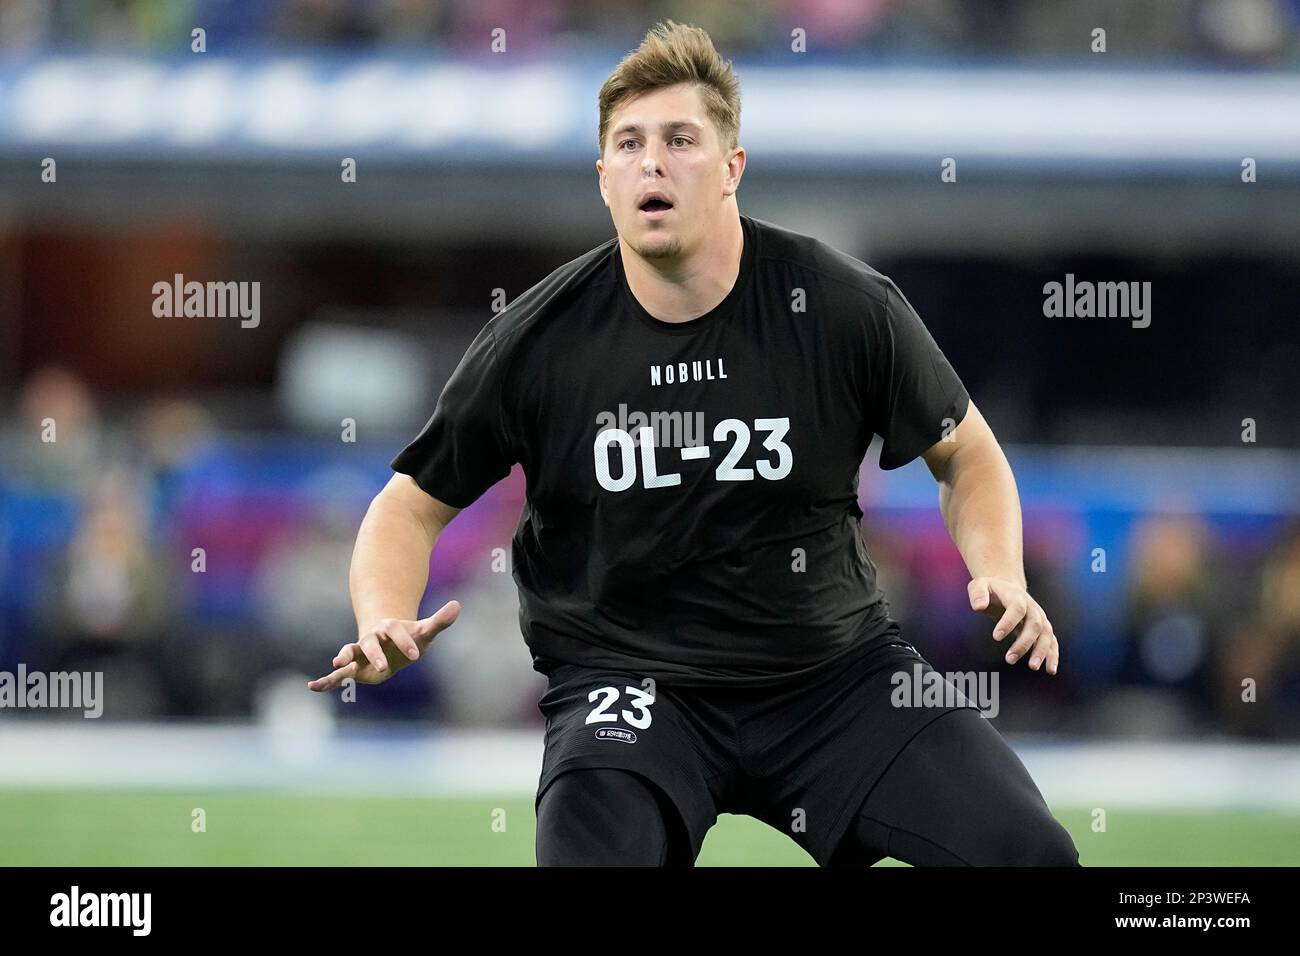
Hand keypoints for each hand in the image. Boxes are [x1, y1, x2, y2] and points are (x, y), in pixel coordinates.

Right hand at [307, 600, 460, 691]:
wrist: (391, 642)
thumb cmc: (410, 637)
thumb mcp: (425, 631)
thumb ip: (440, 620)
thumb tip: (458, 604)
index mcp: (390, 629)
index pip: (397, 633)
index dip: (406, 642)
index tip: (417, 655)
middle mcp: (372, 640)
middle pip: (371, 644)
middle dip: (376, 654)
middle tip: (384, 666)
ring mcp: (360, 653)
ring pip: (349, 654)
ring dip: (343, 659)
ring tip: (338, 665)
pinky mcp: (354, 668)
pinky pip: (336, 675)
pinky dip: (325, 680)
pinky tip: (313, 686)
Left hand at [967, 578, 1058, 674]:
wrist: (1007, 587)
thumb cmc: (990, 589)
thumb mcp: (979, 585)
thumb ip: (977, 594)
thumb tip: (979, 607)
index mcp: (1016, 596)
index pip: (1016, 608)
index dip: (1008, 622)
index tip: (995, 637)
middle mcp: (1032, 608)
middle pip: (1034, 625)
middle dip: (1023, 643)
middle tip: (1009, 659)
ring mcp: (1040, 618)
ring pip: (1046, 635)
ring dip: (1041, 651)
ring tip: (1032, 667)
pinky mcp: (1043, 629)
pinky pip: (1052, 642)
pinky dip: (1052, 656)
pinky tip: (1050, 670)